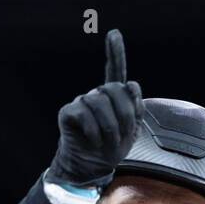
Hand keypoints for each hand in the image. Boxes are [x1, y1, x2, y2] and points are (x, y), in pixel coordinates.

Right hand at [46, 29, 143, 188]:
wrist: (91, 169)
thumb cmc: (110, 150)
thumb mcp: (131, 132)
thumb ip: (135, 108)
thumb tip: (131, 83)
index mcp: (113, 98)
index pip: (115, 71)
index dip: (115, 52)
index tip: (114, 34)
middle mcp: (96, 96)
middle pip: (115, 89)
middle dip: (125, 115)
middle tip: (123, 136)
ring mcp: (81, 102)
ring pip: (100, 101)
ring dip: (110, 126)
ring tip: (108, 142)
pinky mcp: (69, 112)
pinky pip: (84, 113)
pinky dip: (94, 131)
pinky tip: (94, 141)